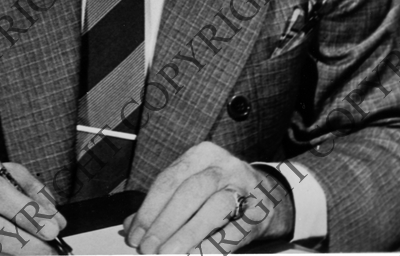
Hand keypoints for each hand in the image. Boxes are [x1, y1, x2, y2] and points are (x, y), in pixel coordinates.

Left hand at [123, 143, 293, 253]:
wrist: (268, 196)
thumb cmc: (221, 191)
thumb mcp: (193, 185)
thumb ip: (164, 203)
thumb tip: (131, 226)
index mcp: (202, 154)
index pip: (169, 179)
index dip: (149, 208)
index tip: (134, 233)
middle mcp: (223, 165)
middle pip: (188, 191)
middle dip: (164, 222)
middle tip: (147, 247)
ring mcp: (243, 187)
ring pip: (211, 207)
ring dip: (185, 233)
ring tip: (166, 253)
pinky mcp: (257, 211)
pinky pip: (232, 229)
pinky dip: (211, 245)